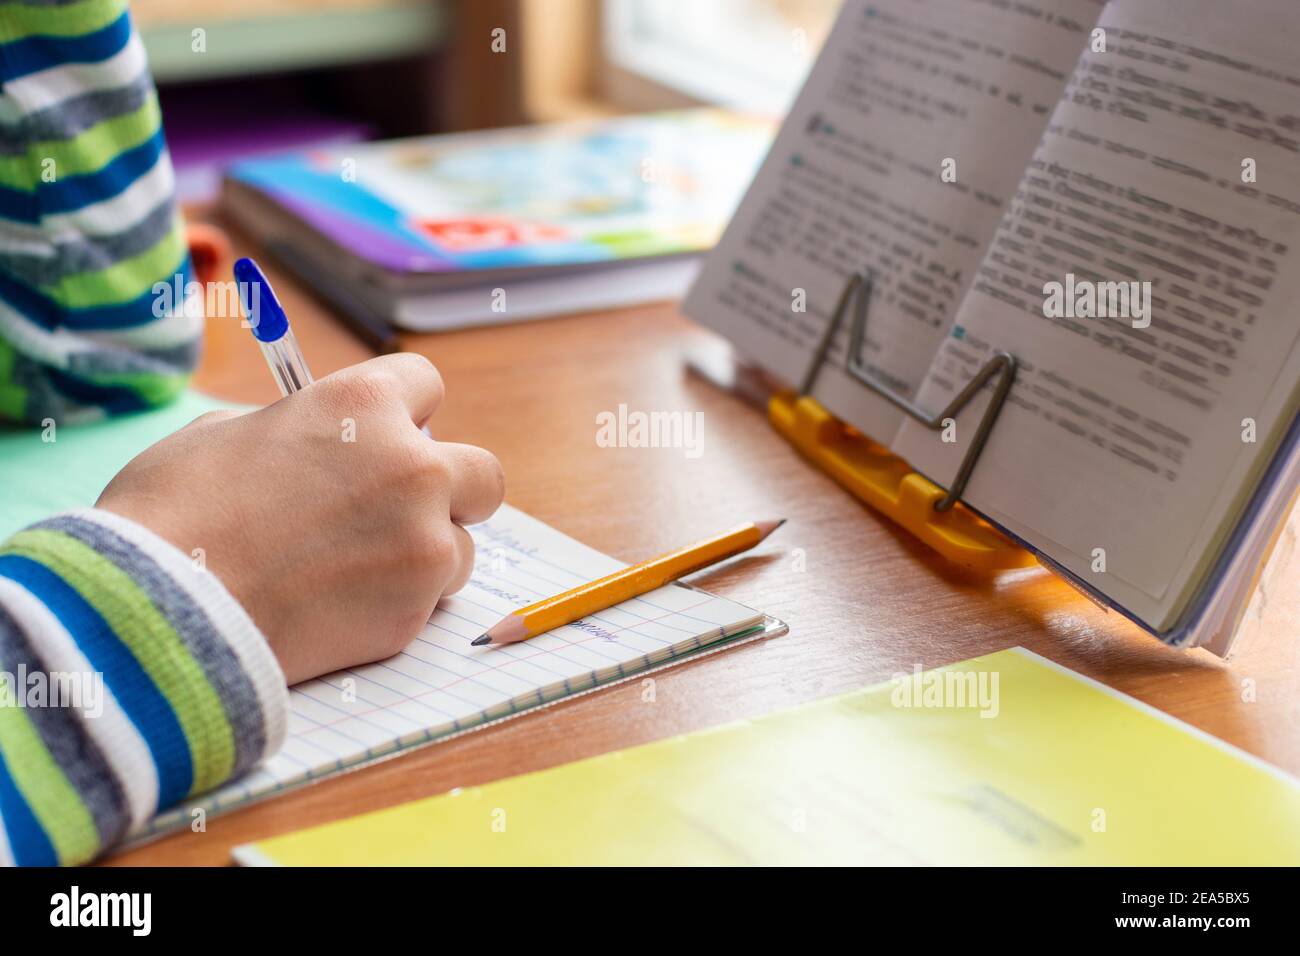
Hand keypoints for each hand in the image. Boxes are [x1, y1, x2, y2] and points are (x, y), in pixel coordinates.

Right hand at [98, 354, 504, 683]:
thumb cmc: (175, 512)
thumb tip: (320, 446)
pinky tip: (343, 606)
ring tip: (358, 569)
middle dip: (452, 487)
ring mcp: (421, 541)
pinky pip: (431, 599)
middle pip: (482, 471)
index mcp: (364, 405)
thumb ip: (299, 431)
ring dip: (426, 552)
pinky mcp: (414, 609)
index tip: (390, 432)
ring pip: (463, 543)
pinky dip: (401, 602)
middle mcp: (412, 467)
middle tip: (406, 508)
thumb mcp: (228, 433)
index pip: (427, 384)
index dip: (405, 409)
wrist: (162, 610)